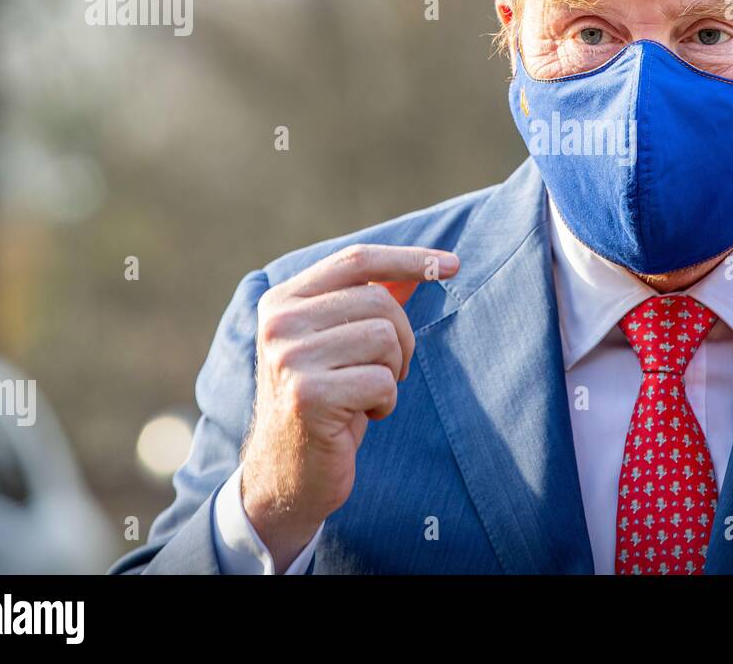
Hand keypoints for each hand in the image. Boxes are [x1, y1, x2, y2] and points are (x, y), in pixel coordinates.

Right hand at [241, 243, 458, 570]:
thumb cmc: (325, 401)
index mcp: (283, 301)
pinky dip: (385, 402)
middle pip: (379, 301)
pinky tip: (360, 417)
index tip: (453, 265)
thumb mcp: (340, 343)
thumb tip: (428, 264)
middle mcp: (279, 323)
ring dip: (392, 372)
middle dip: (402, 339)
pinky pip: (382, 381)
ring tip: (366, 394)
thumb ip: (370, 301)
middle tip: (386, 371)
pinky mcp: (308, 395)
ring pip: (384, 338)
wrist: (286, 474)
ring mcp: (289, 358)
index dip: (410, 259)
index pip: (357, 260)